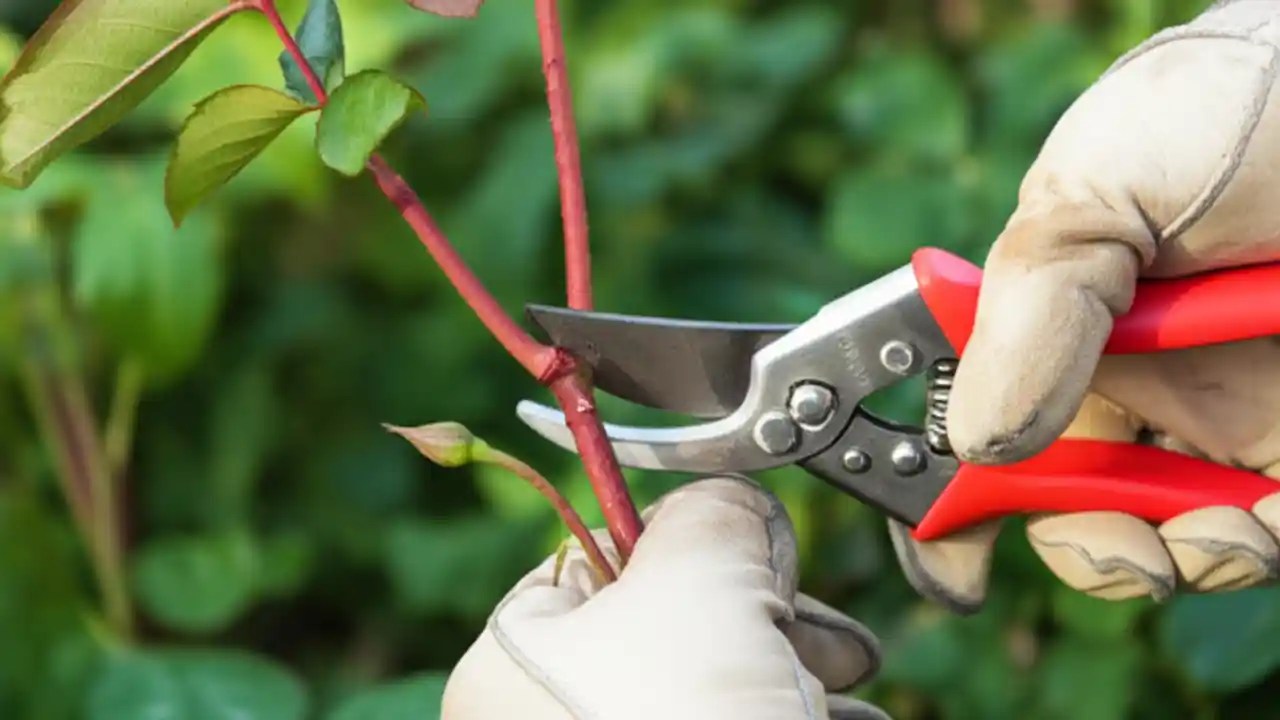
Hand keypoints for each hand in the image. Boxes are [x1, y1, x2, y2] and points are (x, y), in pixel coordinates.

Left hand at [441, 477, 888, 719]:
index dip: (689, 551)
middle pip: (670, 635)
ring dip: (794, 685)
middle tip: (824, 643)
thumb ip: (713, 515)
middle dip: (766, 626)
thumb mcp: (700, 583)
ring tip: (838, 699)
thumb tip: (732, 509)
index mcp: (515, 661)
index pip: (597, 563)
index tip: (757, 561)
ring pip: (716, 696)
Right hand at [892, 0, 1279, 612]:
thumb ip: (1027, 316)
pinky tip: (1268, 518)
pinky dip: (1262, 546)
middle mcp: (1130, 381)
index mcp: (1048, 331)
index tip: (957, 568)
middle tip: (1121, 552)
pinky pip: (1270, 529)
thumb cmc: (1218, 116)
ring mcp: (1224, 411)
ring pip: (1176, 541)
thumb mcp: (1090, 195)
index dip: (955, 508)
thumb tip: (978, 444)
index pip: (979, 434)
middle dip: (1086, 553)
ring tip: (1216, 533)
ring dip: (1181, 561)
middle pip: (1073, 510)